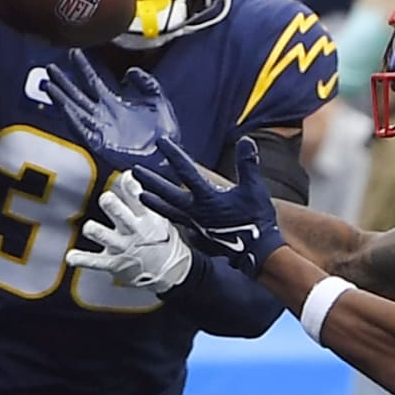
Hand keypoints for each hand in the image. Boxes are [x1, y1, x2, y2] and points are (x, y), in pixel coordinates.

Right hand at [44, 49, 181, 175]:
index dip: (83, 67)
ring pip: (75, 112)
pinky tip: (66, 109)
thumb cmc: (164, 132)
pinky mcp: (101, 145)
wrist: (169, 155)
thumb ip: (146, 82)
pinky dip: (73, 121)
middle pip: (77, 96)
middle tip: (50, 68)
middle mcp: (102, 116)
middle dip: (63, 82)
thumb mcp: (157, 99)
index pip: (92, 81)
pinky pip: (83, 132)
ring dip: (62, 100)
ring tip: (50, 86)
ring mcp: (100, 130)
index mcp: (113, 104)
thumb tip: (130, 71)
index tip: (73, 53)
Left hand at [71, 171, 192, 293]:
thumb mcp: (160, 217)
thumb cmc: (162, 240)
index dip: (130, 184)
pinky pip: (94, 261)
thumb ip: (140, 197)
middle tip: (106, 199)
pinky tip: (70, 257)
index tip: (125, 176)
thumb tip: (127, 174)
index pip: (137, 196)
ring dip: (95, 230)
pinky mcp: (114, 263)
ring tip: (90, 228)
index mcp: (146, 217)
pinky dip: (81, 259)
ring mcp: (122, 247)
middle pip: (118, 213)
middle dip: (111, 204)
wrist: (170, 272)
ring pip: (103, 235)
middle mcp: (133, 231)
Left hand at [135, 137, 285, 278]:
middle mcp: (195, 212)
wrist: (258, 253)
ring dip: (154, 202)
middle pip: (167, 194)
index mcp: (207, 197)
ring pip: (169, 212)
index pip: (185, 171)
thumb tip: (246, 140)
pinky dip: (171, 219)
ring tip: (141, 196)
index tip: (161, 142)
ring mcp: (195, 226)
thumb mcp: (254, 188)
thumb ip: (248, 164)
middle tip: (135, 172)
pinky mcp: (199, 237)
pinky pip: (179, 225)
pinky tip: (167, 218)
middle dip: (151, 181)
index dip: (173, 155)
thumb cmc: (256, 221)